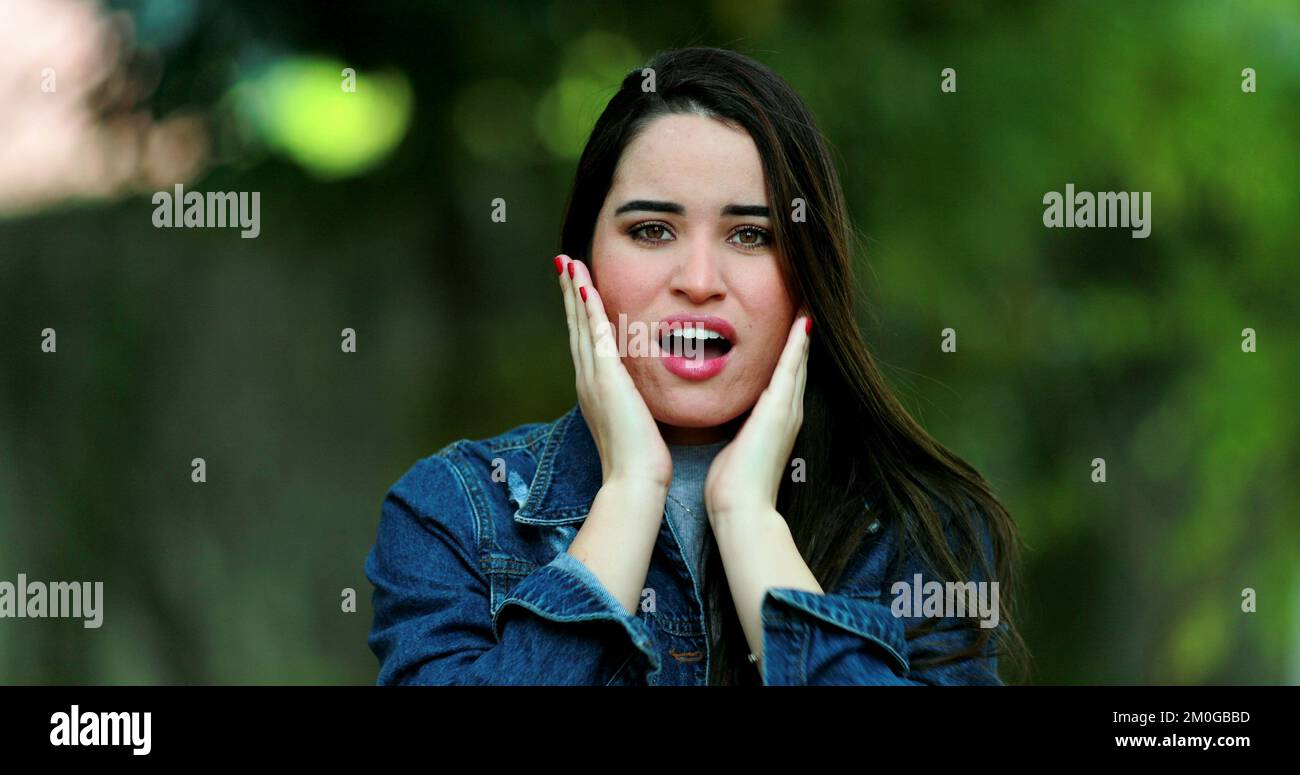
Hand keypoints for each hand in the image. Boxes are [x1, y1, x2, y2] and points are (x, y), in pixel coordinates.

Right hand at [557, 254, 672, 489]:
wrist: (635, 482)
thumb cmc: (642, 461)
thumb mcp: (638, 423)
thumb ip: (637, 405)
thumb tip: (644, 398)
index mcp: (596, 391)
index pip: (587, 343)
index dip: (581, 314)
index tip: (578, 288)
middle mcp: (588, 381)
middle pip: (576, 327)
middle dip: (570, 294)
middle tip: (564, 263)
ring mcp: (594, 378)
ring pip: (581, 324)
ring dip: (574, 291)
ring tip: (568, 262)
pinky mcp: (605, 378)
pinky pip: (593, 333)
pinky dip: (587, 307)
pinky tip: (583, 283)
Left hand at [704, 312, 810, 523]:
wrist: (742, 509)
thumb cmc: (733, 486)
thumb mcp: (734, 447)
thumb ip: (735, 430)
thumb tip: (725, 420)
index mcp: (775, 422)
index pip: (784, 379)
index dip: (789, 353)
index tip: (789, 327)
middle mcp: (787, 414)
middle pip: (797, 366)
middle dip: (800, 338)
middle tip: (805, 305)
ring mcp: (786, 412)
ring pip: (797, 363)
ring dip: (802, 334)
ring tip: (807, 305)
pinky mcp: (778, 411)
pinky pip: (790, 370)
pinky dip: (796, 346)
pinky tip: (802, 323)